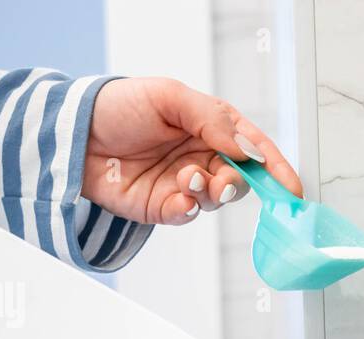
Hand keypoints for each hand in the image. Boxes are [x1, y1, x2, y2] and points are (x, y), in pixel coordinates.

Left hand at [82, 77, 302, 224]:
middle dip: (237, 182)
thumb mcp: (169, 97)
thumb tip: (246, 149)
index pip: (253, 148)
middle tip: (222, 179)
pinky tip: (176, 198)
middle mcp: (202, 157)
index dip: (275, 168)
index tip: (290, 189)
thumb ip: (211, 120)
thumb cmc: (118, 106)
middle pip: (240, 179)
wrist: (73, 134)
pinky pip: (188, 215)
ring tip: (186, 178)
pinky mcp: (163, 207)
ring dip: (208, 192)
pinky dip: (187, 209)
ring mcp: (184, 184)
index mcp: (210, 127)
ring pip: (217, 199)